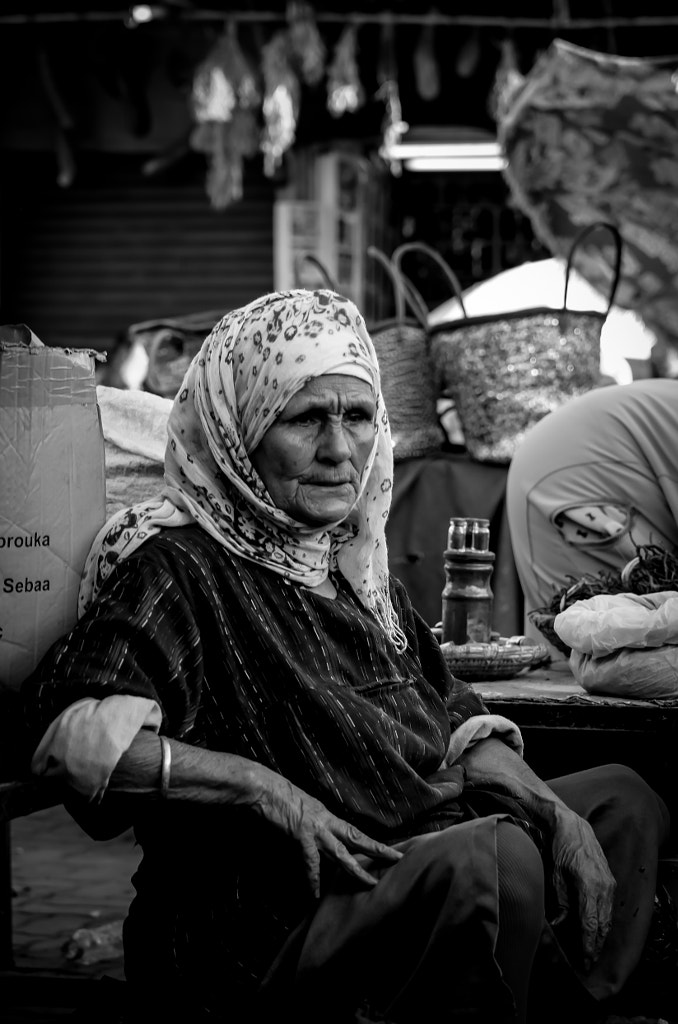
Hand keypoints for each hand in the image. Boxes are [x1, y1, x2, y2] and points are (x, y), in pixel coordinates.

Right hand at [250, 766, 402, 896]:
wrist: (265, 787)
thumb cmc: (279, 796)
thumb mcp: (302, 810)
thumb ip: (312, 824)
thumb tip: (317, 840)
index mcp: (326, 816)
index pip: (354, 832)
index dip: (372, 843)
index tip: (389, 851)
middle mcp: (326, 821)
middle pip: (357, 838)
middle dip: (378, 850)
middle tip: (397, 859)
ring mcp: (315, 828)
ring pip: (342, 851)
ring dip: (356, 868)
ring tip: (370, 883)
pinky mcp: (301, 834)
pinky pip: (310, 861)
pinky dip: (313, 878)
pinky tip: (315, 894)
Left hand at [549, 804, 615, 968]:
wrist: (572, 826)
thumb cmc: (560, 848)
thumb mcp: (555, 875)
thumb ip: (560, 902)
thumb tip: (560, 925)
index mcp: (589, 886)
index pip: (591, 924)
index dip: (588, 945)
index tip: (584, 960)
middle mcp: (603, 887)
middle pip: (602, 925)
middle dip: (596, 946)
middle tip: (587, 962)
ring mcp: (609, 883)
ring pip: (608, 918)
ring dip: (601, 936)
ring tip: (592, 951)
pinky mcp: (610, 880)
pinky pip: (609, 907)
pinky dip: (604, 922)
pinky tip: (596, 930)